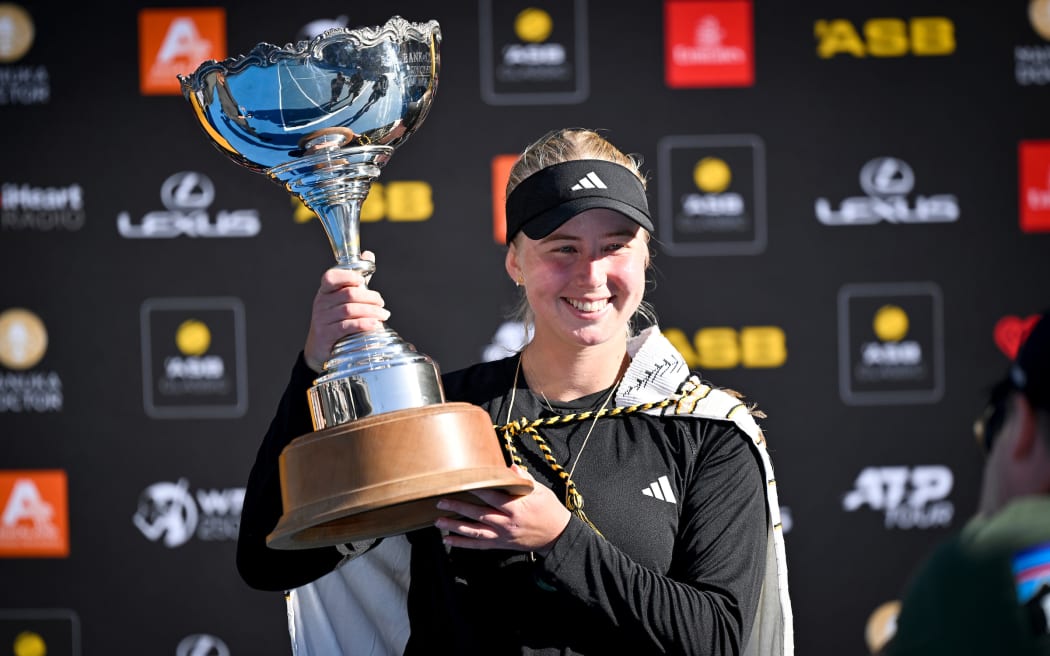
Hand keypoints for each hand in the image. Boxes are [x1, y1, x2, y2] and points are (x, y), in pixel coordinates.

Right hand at [303, 252, 389, 372]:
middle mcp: (321, 303)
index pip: (331, 277)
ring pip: (350, 310)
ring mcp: (322, 319)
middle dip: (370, 297)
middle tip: (381, 304)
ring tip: (384, 315)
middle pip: (349, 294)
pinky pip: (347, 326)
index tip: (362, 281)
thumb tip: (367, 255)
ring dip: (371, 311)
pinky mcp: (327, 335)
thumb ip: (356, 278)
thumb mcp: (342, 297)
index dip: (347, 276)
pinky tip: (375, 325)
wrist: (319, 347)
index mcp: (325, 291)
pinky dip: (363, 324)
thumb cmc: (334, 319)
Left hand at [434, 465, 570, 554]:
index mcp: (516, 507)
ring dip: (455, 527)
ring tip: (439, 522)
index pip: (491, 496)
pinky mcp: (501, 544)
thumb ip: (524, 480)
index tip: (460, 482)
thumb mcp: (541, 491)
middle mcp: (507, 523)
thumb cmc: (550, 510)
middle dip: (458, 508)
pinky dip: (463, 544)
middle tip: (440, 502)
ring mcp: (503, 535)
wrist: (557, 536)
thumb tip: (510, 468)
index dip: (475, 489)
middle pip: (478, 514)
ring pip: (475, 532)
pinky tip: (449, 540)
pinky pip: (479, 545)